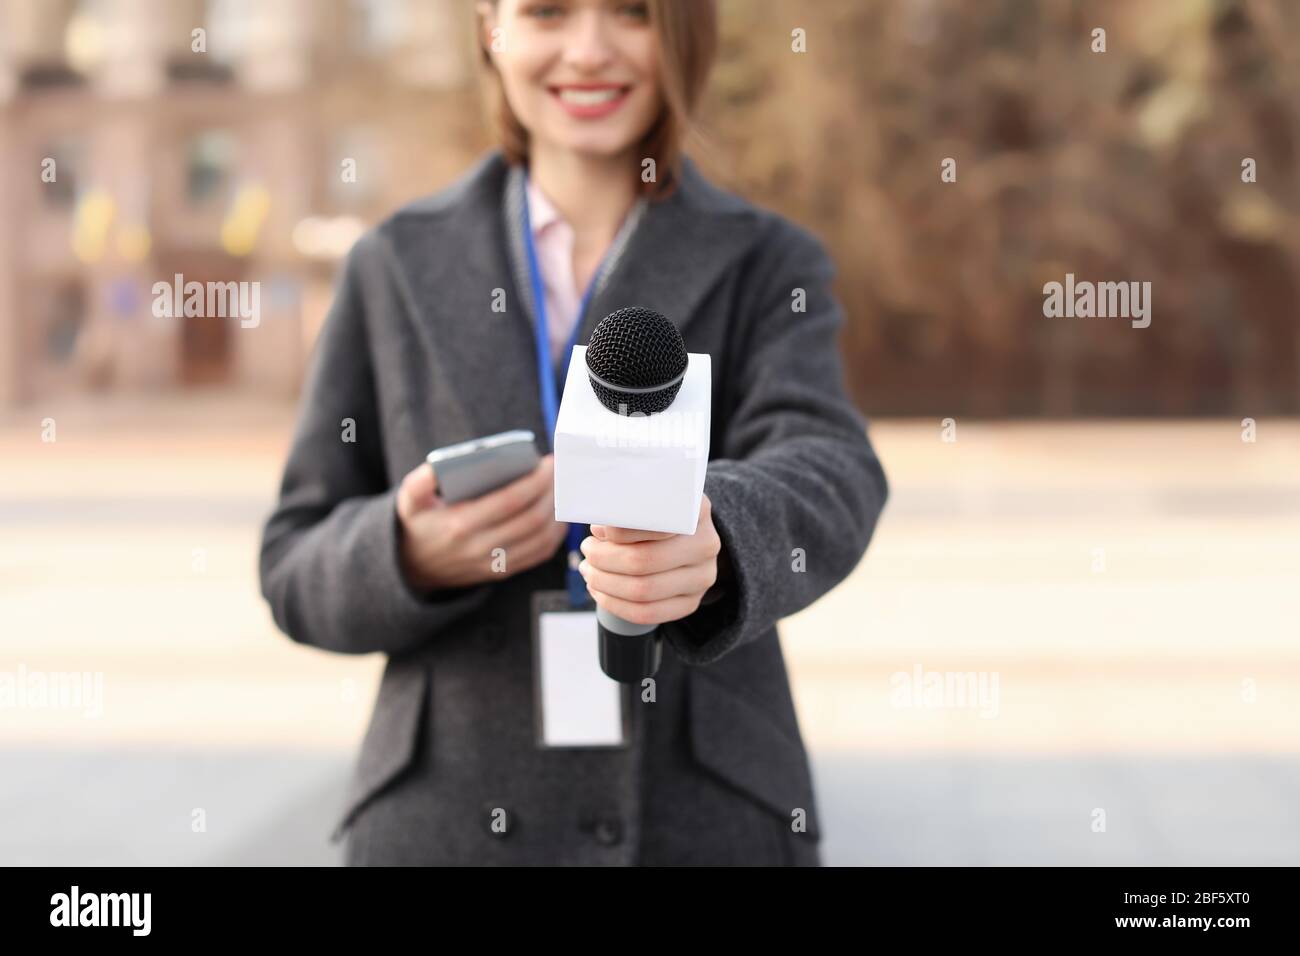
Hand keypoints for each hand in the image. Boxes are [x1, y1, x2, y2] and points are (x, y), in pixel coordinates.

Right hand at [396, 453, 567, 590]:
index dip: (535, 481)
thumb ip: (419, 482)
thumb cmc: (420, 522)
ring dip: (557, 512)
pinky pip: (539, 554)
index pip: (510, 501)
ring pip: (541, 538)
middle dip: (552, 493)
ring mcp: (494, 563)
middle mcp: (480, 547)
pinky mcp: (503, 571)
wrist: (416, 565)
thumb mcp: (410, 500)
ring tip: (561, 490)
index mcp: (460, 524)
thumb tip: (437, 466)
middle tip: (561, 473)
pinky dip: (555, 534)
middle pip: (532, 519)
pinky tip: (557, 515)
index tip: (548, 463)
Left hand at [578, 494, 722, 626]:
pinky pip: (647, 614)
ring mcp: (702, 577)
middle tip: (587, 550)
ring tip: (589, 570)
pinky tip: (599, 590)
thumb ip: (628, 508)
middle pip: (643, 561)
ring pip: (643, 591)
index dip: (619, 531)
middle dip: (603, 559)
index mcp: (696, 511)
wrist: (687, 538)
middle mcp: (706, 545)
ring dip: (604, 583)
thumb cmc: (659, 516)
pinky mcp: (691, 602)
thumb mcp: (649, 500)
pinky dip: (614, 604)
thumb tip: (600, 528)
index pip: (654, 524)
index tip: (597, 528)